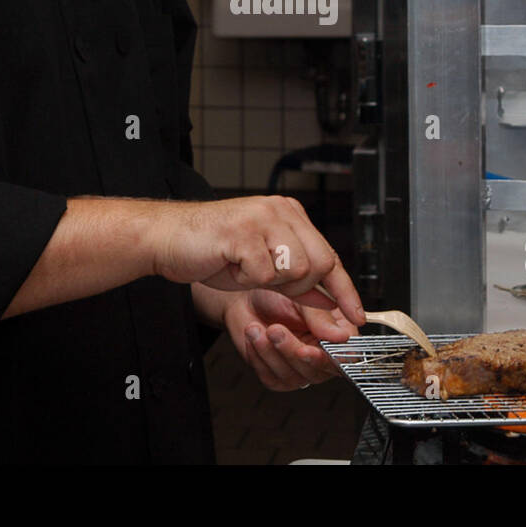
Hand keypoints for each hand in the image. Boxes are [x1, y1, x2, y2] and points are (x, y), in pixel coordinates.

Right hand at [147, 195, 363, 326]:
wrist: (168, 238)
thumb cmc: (214, 251)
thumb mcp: (264, 269)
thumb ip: (298, 283)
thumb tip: (332, 306)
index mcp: (290, 214)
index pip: (330, 255)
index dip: (345, 290)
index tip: (356, 316)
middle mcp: (281, 210)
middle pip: (318, 265)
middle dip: (296, 287)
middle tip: (264, 279)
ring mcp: (263, 217)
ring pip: (295, 270)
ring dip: (267, 281)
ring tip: (242, 267)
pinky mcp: (244, 231)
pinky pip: (265, 274)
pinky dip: (245, 279)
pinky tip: (230, 265)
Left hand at [223, 289, 359, 390]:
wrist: (247, 290)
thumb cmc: (278, 283)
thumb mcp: (302, 291)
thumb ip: (321, 315)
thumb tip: (341, 336)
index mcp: (338, 330)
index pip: (347, 356)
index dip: (331, 359)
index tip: (307, 349)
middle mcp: (322, 350)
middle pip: (318, 370)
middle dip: (292, 351)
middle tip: (275, 330)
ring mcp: (300, 364)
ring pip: (294, 377)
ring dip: (272, 353)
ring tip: (257, 328)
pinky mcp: (277, 372)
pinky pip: (272, 378)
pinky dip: (259, 357)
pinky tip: (254, 336)